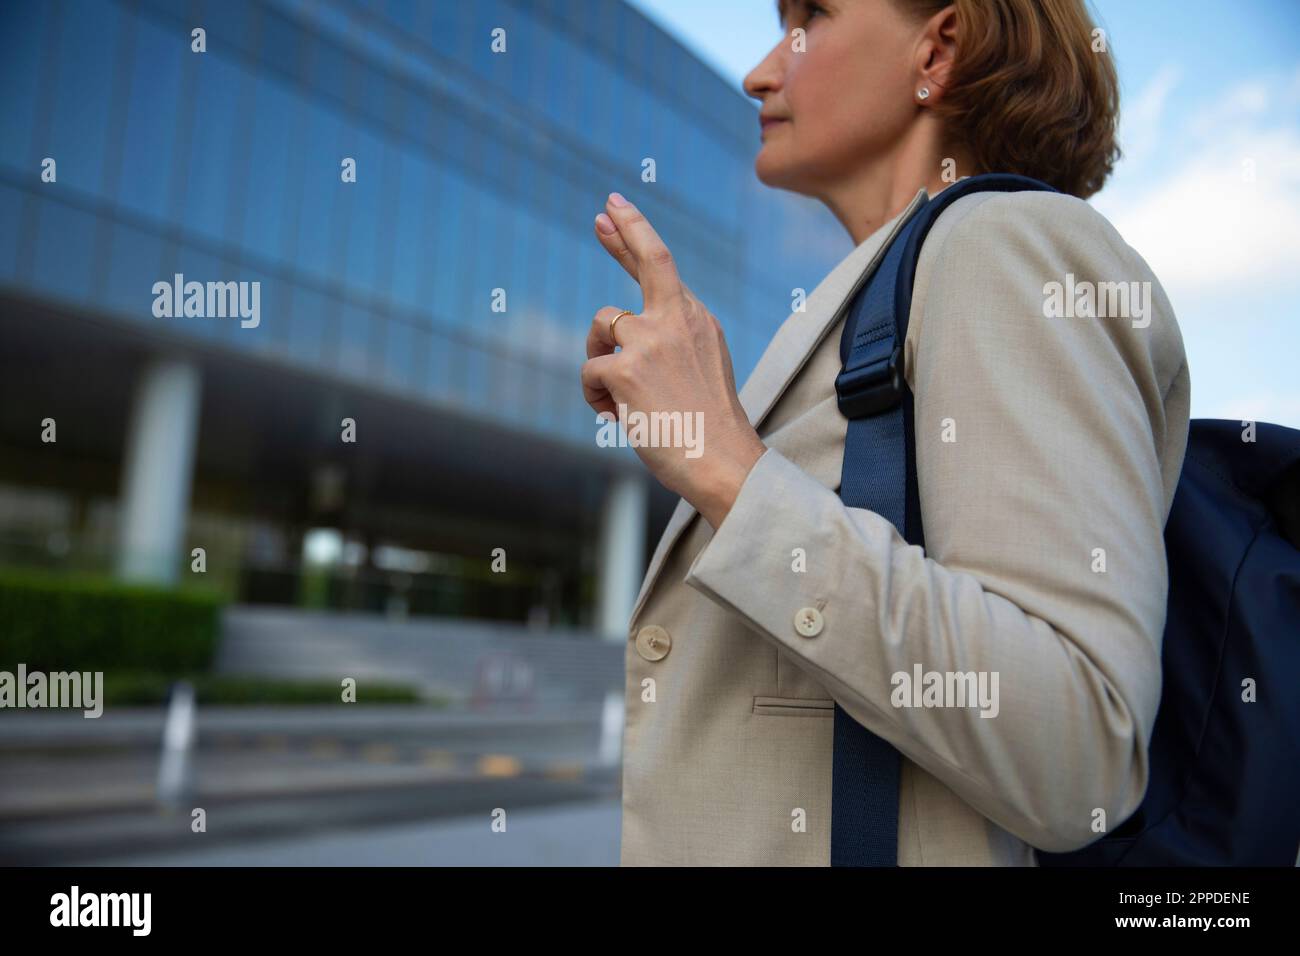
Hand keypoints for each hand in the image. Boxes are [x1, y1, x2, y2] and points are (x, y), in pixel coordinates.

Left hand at [581, 192, 766, 529]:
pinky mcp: (625, 368)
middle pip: (645, 259)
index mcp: (699, 320)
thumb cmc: (708, 429)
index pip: (662, 266)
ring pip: (602, 325)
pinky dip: (595, 397)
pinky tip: (617, 417)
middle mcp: (678, 319)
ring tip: (618, 396)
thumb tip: (624, 334)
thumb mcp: (702, 369)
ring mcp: (651, 340)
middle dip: (622, 231)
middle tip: (603, 212)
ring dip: (598, 357)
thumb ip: (672, 340)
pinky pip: (589, 372)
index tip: (616, 211)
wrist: (722, 462)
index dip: (635, 235)